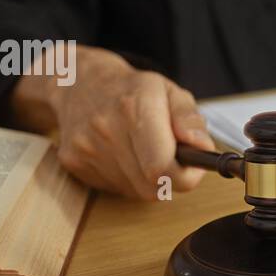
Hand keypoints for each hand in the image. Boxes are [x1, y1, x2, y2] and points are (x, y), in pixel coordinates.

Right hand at [8, 45, 214, 198]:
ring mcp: (87, 148)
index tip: (193, 168)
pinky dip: (127, 179)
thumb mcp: (169, 91)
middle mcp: (107, 129)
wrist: (78, 84)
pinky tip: (124, 155)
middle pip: (152, 186)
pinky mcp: (74, 163)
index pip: (162, 167)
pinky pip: (115, 188)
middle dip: (170, 179)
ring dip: (148, 180)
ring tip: (144, 151)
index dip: (186, 176)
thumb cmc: (131, 89)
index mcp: (135, 107)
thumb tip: (202, 147)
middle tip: (173, 158)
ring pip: (136, 192)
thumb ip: (190, 119)